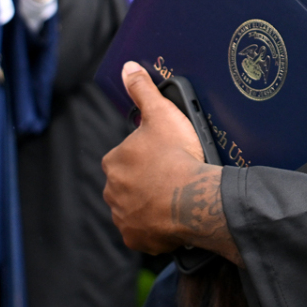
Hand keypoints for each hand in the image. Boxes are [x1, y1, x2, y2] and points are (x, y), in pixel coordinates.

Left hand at [100, 62, 239, 262]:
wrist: (194, 199)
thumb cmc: (177, 156)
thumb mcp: (161, 114)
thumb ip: (143, 90)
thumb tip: (127, 67)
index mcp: (114, 162)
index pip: (126, 156)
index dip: (147, 155)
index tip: (167, 156)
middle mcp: (112, 191)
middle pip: (130, 183)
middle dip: (147, 181)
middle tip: (173, 177)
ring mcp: (123, 217)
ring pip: (136, 207)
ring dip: (150, 204)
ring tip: (176, 197)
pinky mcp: (136, 238)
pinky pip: (144, 232)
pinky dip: (155, 227)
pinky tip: (172, 219)